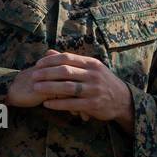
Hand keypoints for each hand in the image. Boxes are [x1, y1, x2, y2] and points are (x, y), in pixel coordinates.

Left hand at [6, 49, 133, 128]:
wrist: (123, 99)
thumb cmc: (102, 82)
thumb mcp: (90, 68)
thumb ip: (70, 61)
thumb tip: (48, 52)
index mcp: (92, 64)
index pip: (67, 58)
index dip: (50, 61)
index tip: (38, 64)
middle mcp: (93, 75)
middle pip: (65, 71)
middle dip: (46, 73)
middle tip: (33, 76)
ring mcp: (94, 90)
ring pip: (67, 87)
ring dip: (49, 87)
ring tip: (36, 88)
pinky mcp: (93, 104)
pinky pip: (72, 104)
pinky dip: (58, 104)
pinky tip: (47, 104)